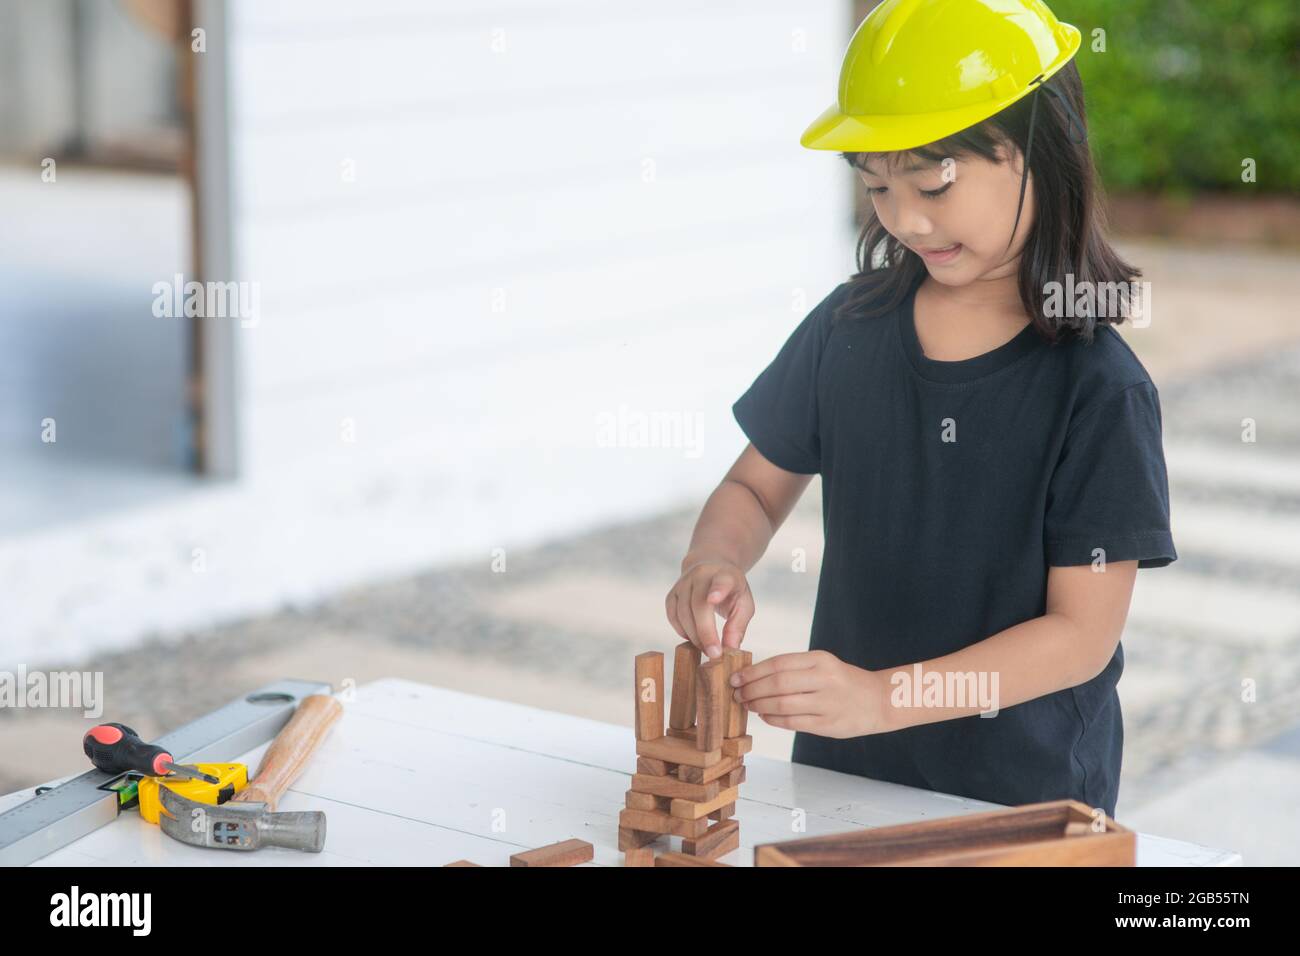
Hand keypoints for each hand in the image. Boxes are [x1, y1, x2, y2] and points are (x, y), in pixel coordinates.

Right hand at [665, 559, 754, 659]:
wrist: (711, 568)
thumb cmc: (731, 590)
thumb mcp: (744, 604)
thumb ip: (738, 626)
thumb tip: (729, 649)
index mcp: (725, 575)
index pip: (721, 581)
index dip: (717, 590)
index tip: (714, 599)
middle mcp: (701, 574)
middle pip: (698, 605)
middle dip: (705, 632)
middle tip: (714, 653)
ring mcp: (683, 583)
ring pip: (683, 612)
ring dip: (694, 635)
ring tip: (706, 648)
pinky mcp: (672, 593)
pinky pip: (673, 616)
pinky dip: (681, 630)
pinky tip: (693, 638)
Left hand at [731, 650, 889, 737]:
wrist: (878, 700)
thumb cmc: (844, 682)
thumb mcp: (823, 665)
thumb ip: (794, 669)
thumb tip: (755, 676)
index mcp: (820, 660)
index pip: (778, 663)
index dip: (753, 672)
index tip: (737, 677)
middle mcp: (824, 679)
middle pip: (777, 684)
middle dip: (751, 690)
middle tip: (738, 693)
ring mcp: (827, 703)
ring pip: (782, 704)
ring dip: (759, 705)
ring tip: (748, 704)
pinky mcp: (827, 724)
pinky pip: (792, 722)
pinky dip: (773, 719)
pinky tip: (764, 716)